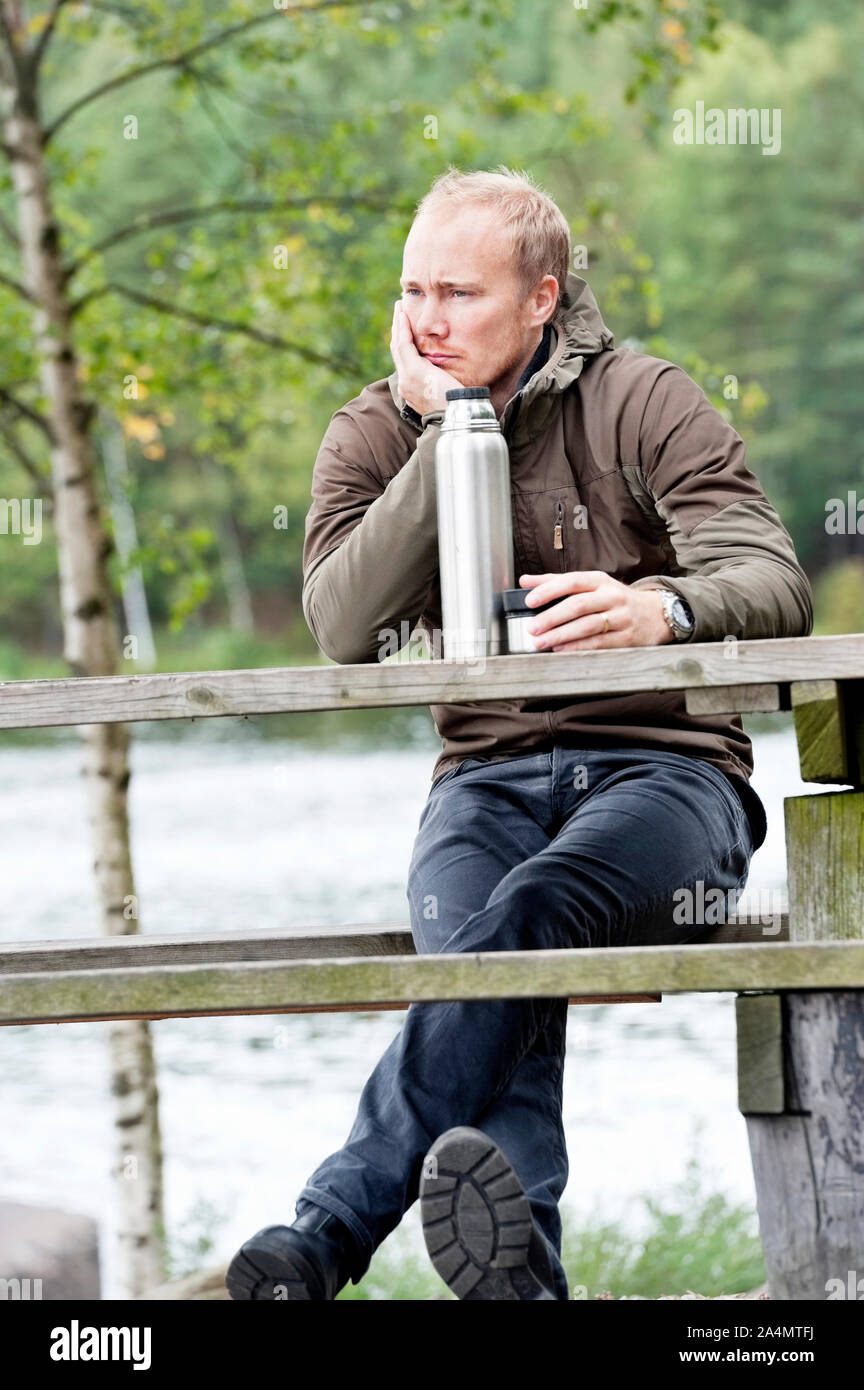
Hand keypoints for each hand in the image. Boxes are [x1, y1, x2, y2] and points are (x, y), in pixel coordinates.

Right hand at [389, 300, 461, 417]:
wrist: (458, 417)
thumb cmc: (460, 407)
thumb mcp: (448, 390)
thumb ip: (443, 379)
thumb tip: (449, 368)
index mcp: (413, 389)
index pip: (405, 361)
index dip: (404, 342)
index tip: (406, 327)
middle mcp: (406, 384)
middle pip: (397, 351)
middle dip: (398, 330)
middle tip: (399, 312)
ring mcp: (407, 378)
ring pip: (397, 345)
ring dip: (398, 325)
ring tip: (400, 308)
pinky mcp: (413, 372)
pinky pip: (404, 344)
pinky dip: (403, 328)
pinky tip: (404, 315)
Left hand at [518, 571, 672, 649]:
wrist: (656, 613)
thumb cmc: (615, 599)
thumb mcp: (590, 585)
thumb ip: (557, 582)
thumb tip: (525, 581)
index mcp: (599, 580)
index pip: (571, 581)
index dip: (549, 590)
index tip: (529, 601)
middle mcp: (611, 596)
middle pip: (578, 605)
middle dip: (551, 617)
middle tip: (532, 628)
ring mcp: (621, 617)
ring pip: (587, 625)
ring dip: (561, 635)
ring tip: (541, 642)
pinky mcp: (626, 637)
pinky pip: (598, 643)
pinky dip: (578, 647)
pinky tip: (561, 650)